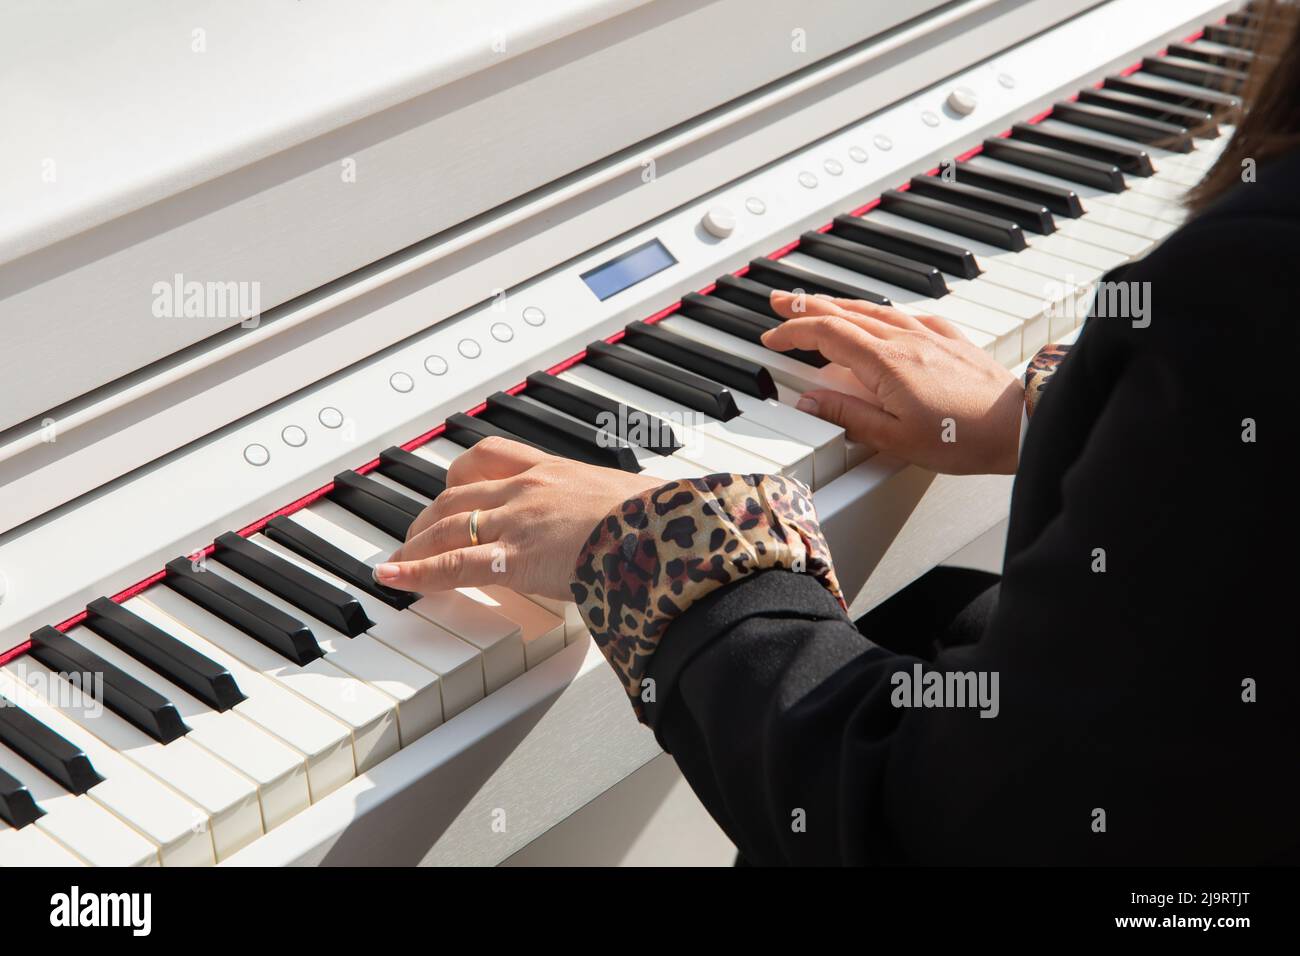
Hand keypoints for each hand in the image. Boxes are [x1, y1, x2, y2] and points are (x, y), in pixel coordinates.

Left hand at [374, 437, 662, 599]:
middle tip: (416, 536)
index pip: (491, 457)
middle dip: (429, 517)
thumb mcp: (635, 497)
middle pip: (456, 494)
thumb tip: (651, 511)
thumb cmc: (661, 518)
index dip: (462, 475)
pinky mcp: (512, 558)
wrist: (664, 530)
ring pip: (445, 527)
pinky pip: (450, 565)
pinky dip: (415, 573)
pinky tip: (392, 578)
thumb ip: (625, 504)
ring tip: (398, 562)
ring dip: (414, 545)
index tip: (451, 486)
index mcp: (556, 471)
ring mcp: (516, 522)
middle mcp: (527, 489)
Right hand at [762, 291, 1021, 474]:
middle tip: (777, 302)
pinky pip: (903, 314)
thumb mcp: (894, 438)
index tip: (771, 337)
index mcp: (885, 363)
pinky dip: (876, 312)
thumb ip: (848, 416)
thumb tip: (810, 402)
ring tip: (816, 304)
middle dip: (805, 305)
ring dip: (837, 304)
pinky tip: (877, 317)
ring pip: (871, 309)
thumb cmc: (963, 438)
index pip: (826, 334)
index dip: (793, 331)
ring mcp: (928, 334)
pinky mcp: (948, 337)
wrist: (1018, 425)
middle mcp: (904, 339)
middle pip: (844, 312)